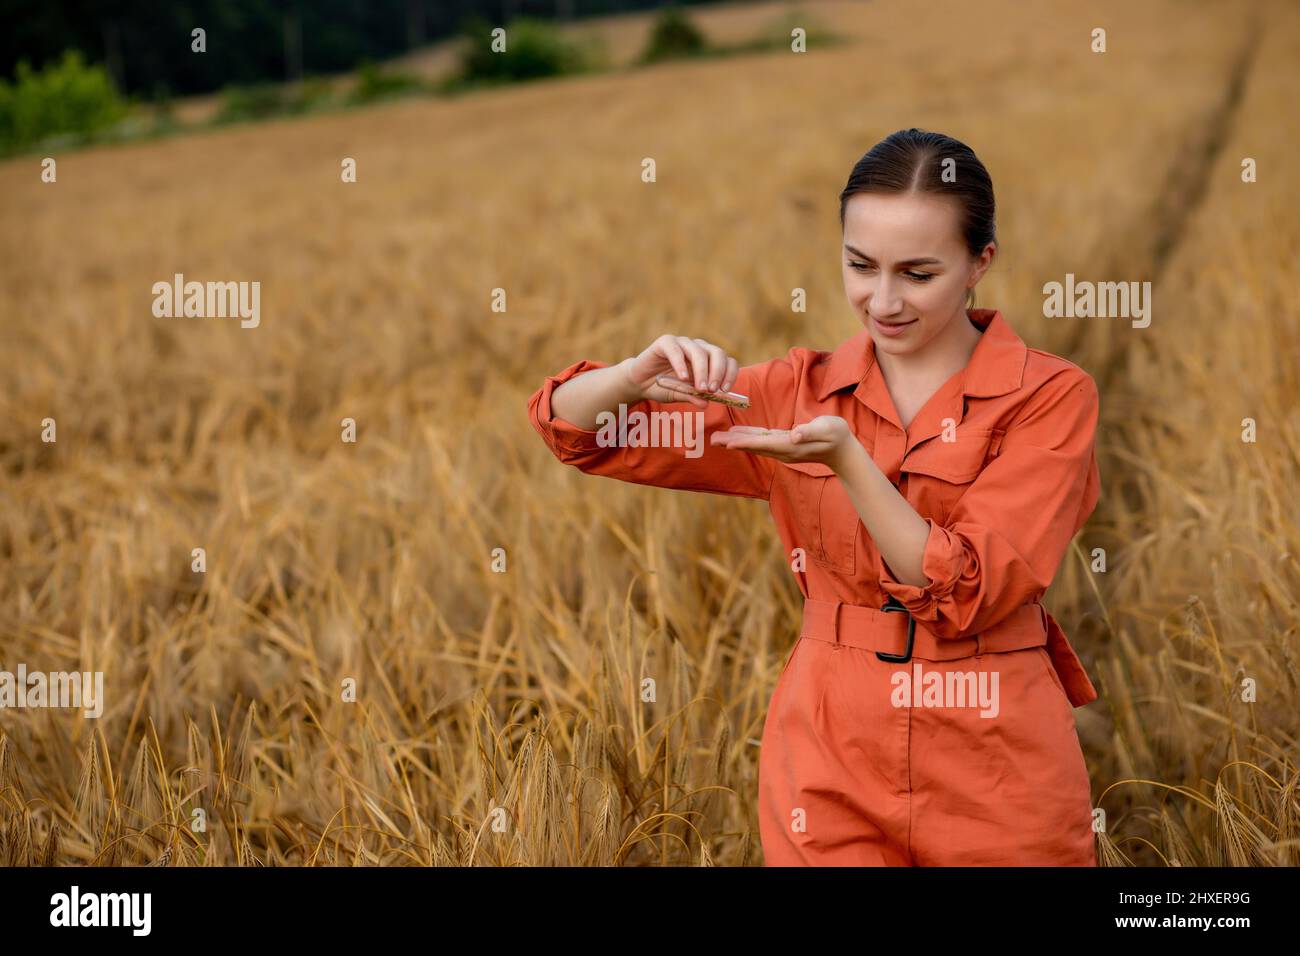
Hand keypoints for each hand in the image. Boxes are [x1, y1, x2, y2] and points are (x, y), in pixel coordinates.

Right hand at [620, 335, 739, 408]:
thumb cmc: (663, 387)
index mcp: (707, 359)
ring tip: (700, 389)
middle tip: (713, 391)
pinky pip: (676, 350)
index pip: (727, 361)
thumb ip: (693, 397)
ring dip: (702, 371)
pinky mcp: (665, 342)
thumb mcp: (680, 395)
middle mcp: (697, 348)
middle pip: (717, 353)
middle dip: (717, 373)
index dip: (729, 374)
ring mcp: (682, 343)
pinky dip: (681, 364)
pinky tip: (682, 378)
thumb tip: (706, 403)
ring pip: (699, 352)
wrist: (640, 383)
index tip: (725, 391)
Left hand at [710, 415, 854, 469]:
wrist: (843, 451)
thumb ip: (810, 431)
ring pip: (755, 445)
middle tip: (713, 440)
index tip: (728, 443)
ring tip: (718, 439)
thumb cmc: (837, 436)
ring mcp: (783, 449)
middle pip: (753, 446)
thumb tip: (794, 434)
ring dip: (736, 441)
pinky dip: (748, 438)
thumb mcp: (826, 429)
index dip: (745, 442)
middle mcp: (783, 450)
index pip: (763, 444)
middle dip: (733, 443)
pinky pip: (761, 442)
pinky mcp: (784, 445)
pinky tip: (737, 435)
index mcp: (790, 446)